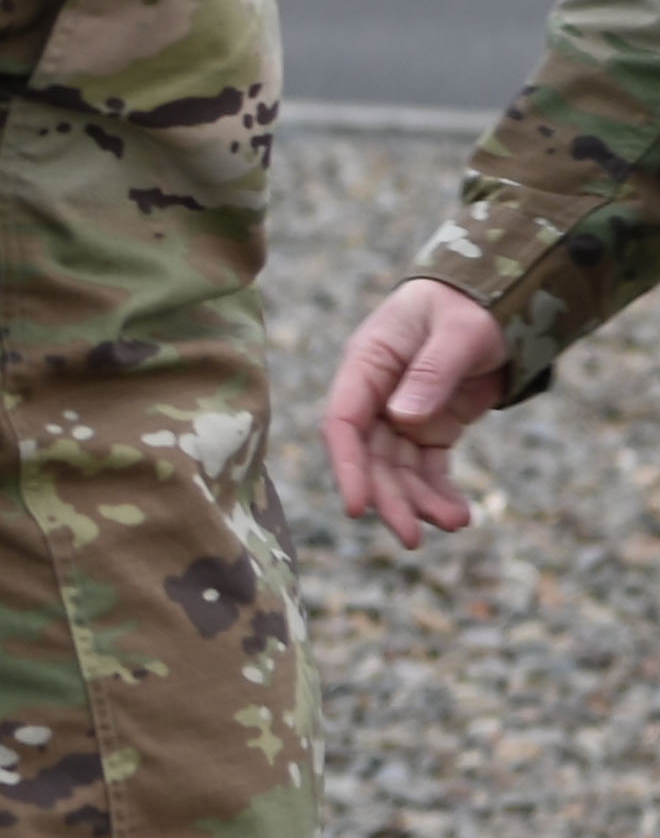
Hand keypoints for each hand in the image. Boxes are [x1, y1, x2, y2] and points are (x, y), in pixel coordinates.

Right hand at [323, 277, 509, 549]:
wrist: (493, 300)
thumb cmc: (467, 306)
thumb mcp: (457, 332)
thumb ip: (430, 372)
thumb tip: (403, 418)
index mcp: (366, 364)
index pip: (344, 422)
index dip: (347, 466)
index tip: (358, 508)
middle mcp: (377, 394)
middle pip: (370, 456)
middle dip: (388, 498)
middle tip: (413, 538)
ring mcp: (402, 413)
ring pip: (398, 469)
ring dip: (418, 501)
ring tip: (456, 524)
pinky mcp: (431, 426)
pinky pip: (428, 467)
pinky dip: (439, 492)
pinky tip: (459, 514)